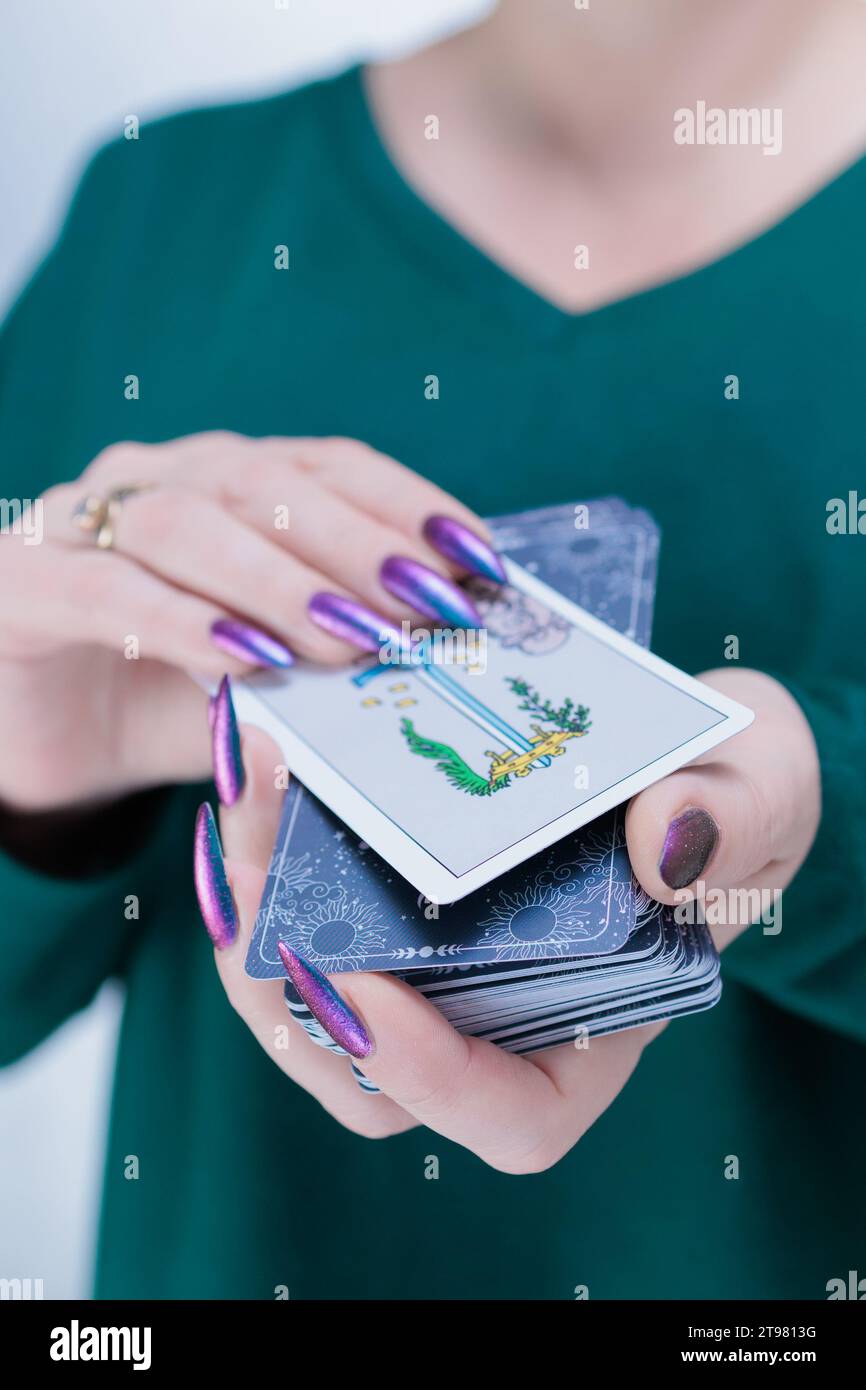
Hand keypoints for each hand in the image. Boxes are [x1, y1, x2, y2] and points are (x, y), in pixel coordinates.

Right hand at [0, 433, 496, 810]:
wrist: (38, 738)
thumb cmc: (164, 698)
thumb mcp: (267, 684)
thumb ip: (330, 672)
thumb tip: (430, 676)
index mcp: (223, 480)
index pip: (326, 466)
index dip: (406, 504)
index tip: (478, 559)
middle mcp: (154, 478)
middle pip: (263, 482)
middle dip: (358, 542)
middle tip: (428, 603)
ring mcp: (80, 521)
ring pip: (187, 521)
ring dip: (280, 579)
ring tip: (353, 637)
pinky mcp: (23, 584)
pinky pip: (108, 591)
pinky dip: (183, 623)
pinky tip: (247, 661)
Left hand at [203, 667, 819, 1171]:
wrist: (685, 738)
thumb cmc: (736, 786)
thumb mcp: (761, 791)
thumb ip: (732, 822)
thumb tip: (663, 846)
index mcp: (593, 1032)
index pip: (508, 1114)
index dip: (428, 1079)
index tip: (366, 988)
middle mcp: (498, 1015)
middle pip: (367, 1067)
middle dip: (289, 980)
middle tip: (250, 860)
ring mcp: (435, 959)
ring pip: (309, 987)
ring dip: (254, 903)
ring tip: (242, 791)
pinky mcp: (391, 891)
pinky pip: (304, 904)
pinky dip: (267, 847)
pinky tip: (258, 761)